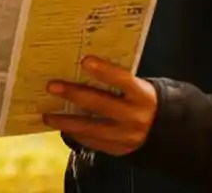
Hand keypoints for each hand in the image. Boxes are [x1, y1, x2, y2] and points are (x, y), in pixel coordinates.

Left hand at [42, 56, 158, 155]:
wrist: (163, 129)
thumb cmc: (142, 99)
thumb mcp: (138, 87)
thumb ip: (116, 82)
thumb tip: (82, 67)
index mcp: (142, 95)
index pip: (123, 80)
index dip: (104, 70)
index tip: (85, 60)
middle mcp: (135, 116)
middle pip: (100, 104)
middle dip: (73, 94)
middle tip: (51, 86)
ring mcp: (126, 136)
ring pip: (91, 128)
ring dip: (66, 122)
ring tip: (47, 116)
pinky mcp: (119, 150)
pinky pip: (93, 142)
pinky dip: (76, 134)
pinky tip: (63, 127)